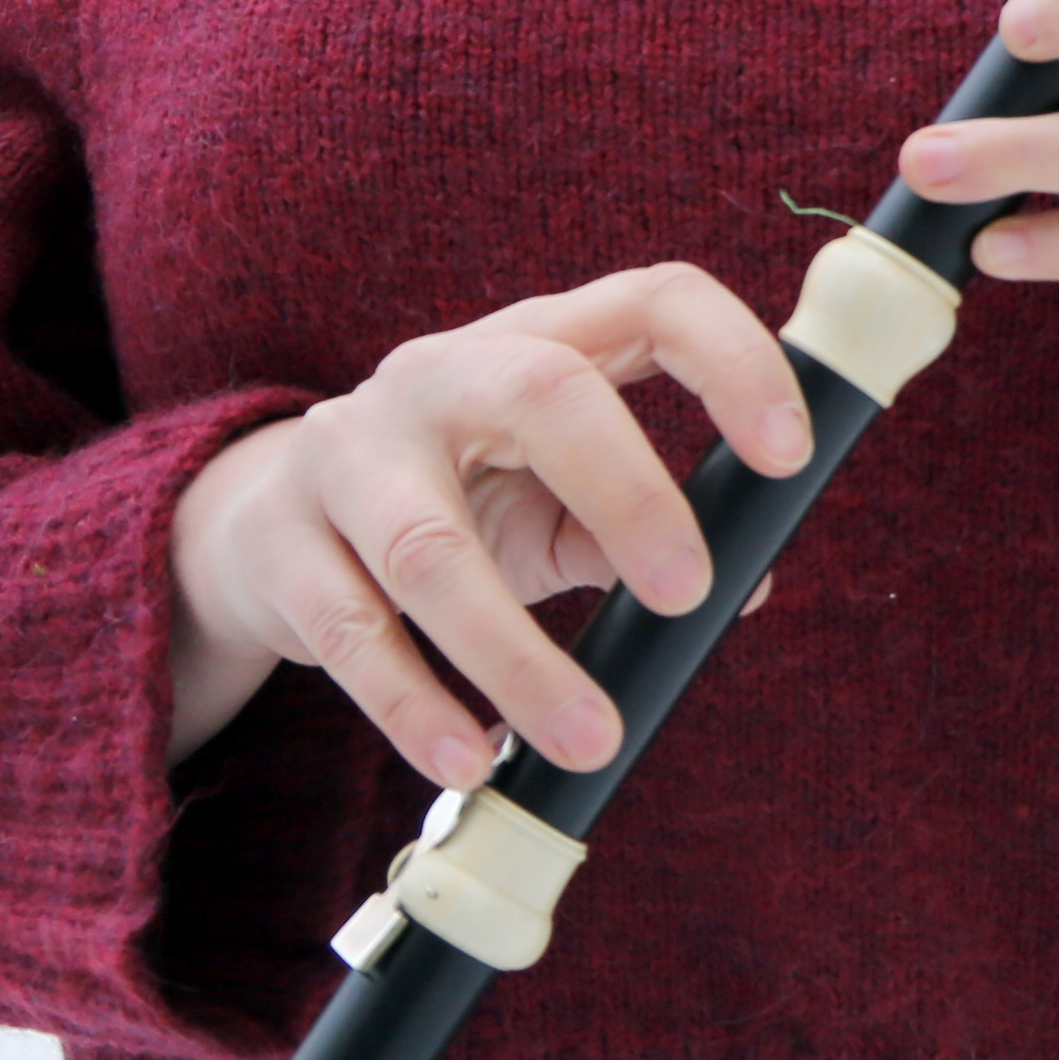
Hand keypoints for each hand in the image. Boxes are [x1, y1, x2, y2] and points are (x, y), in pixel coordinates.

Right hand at [164, 266, 796, 781]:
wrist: (267, 526)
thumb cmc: (454, 502)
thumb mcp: (549, 498)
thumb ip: (629, 529)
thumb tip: (745, 587)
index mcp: (536, 342)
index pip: (654, 300)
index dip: (733, 360)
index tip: (790, 456)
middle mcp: (438, 374)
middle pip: (542, 392)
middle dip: (629, 491)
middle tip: (689, 597)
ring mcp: (346, 452)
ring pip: (431, 547)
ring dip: (516, 656)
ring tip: (591, 739)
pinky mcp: (280, 545)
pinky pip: (352, 631)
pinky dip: (415, 706)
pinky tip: (470, 759)